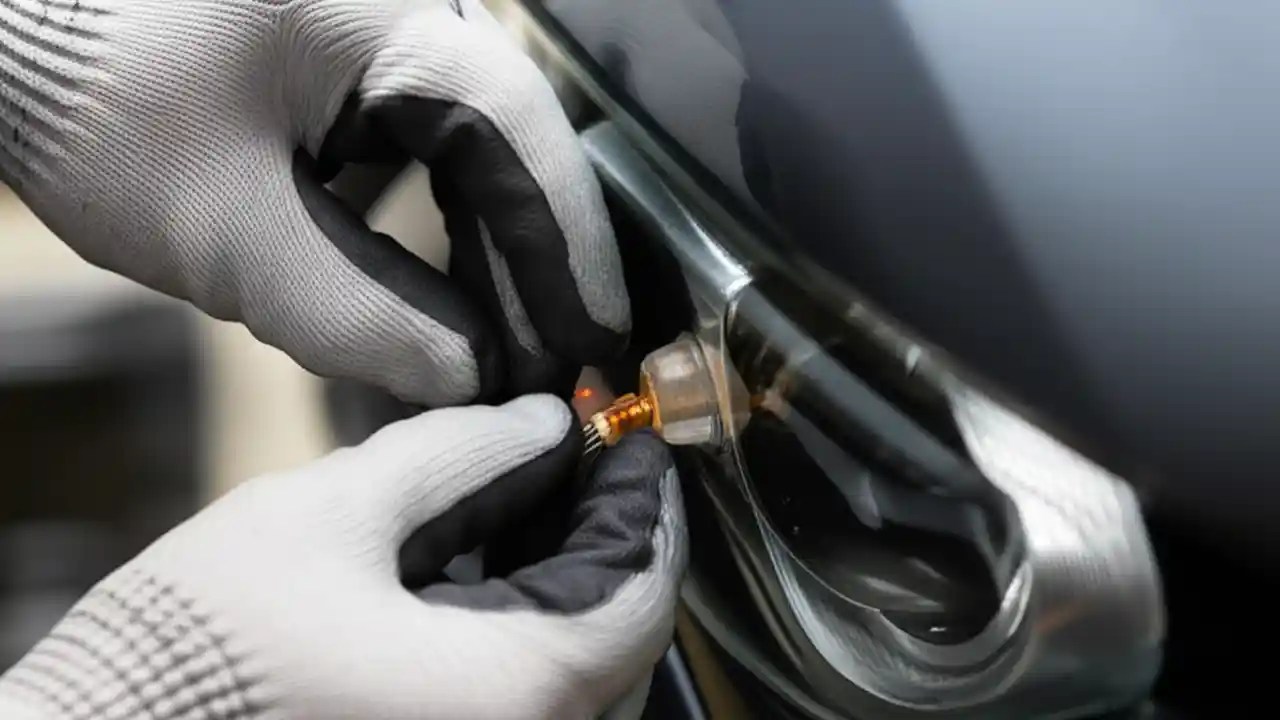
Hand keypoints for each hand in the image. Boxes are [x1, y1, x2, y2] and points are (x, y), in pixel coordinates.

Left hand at [0, 0, 626, 404]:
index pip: (524, 137)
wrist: (16, 49)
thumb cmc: (97, 112)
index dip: (570, 254)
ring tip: (522, 360)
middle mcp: (413, 17)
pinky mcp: (365, 70)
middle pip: (521, 151)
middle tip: (564, 376)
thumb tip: (473, 381)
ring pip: (488, 158)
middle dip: (542, 271)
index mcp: (390, 21)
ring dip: (503, 261)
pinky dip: (456, 235)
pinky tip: (463, 308)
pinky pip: (440, 155)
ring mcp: (391, 40)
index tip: (596, 347)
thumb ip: (361, 313)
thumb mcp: (229, 233)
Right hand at [0, 396, 684, 719]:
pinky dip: (529, 626)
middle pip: (621, 634)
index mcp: (517, 690)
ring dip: (574, 579)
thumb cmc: (205, 642)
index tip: (628, 434)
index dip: (644, 498)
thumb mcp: (336, 512)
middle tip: (583, 450)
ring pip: (580, 670)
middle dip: (612, 534)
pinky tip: (494, 558)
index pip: (641, 587)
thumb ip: (461, 453)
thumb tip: (545, 421)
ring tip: (540, 488)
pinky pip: (526, 696)